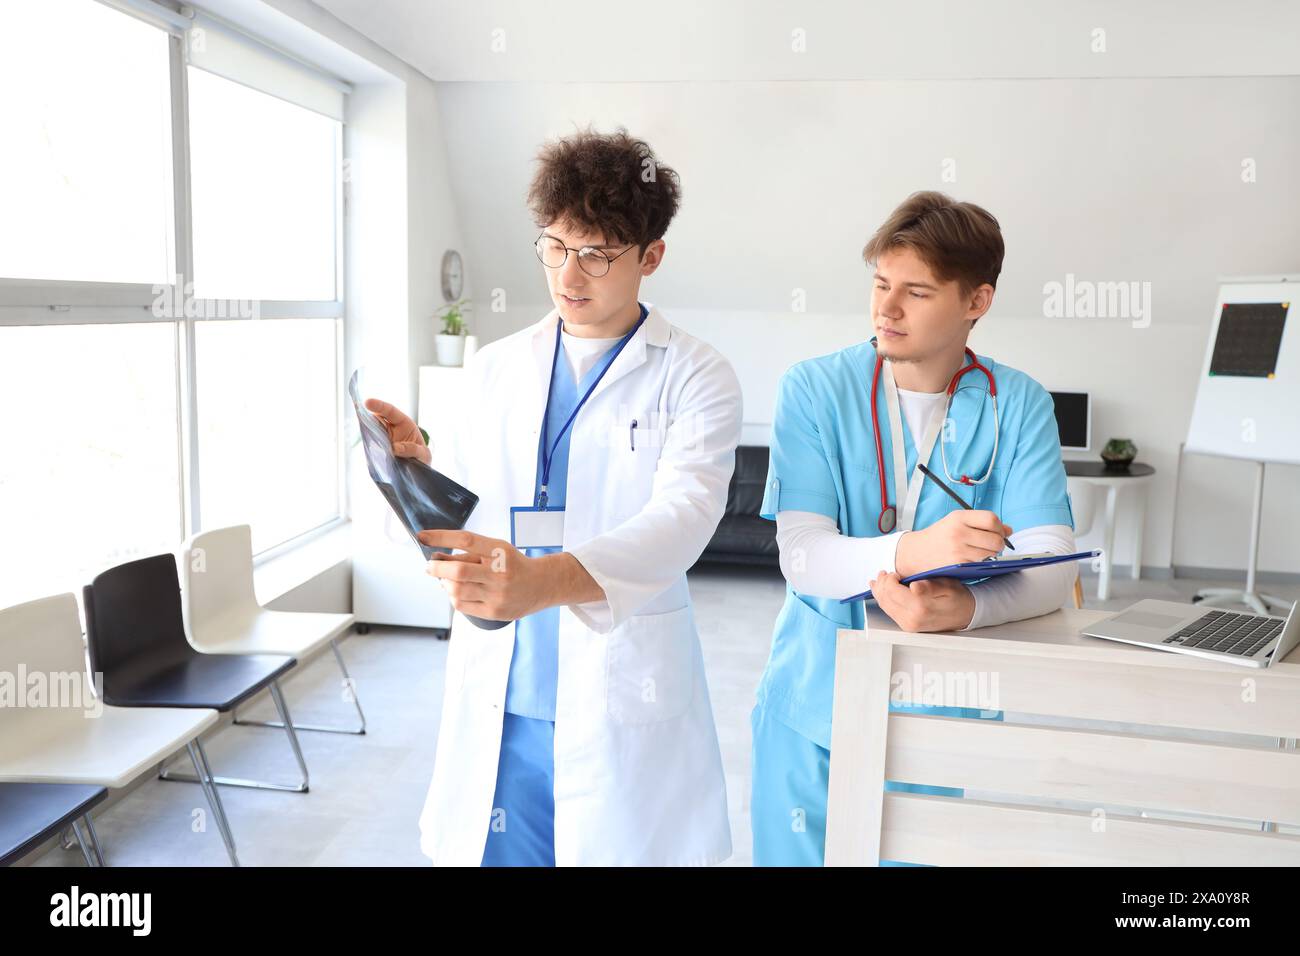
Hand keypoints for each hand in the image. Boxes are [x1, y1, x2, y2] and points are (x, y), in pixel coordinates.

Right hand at [364, 398, 430, 464]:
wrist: (417, 471)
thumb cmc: (421, 458)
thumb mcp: (423, 454)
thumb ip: (412, 450)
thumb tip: (394, 448)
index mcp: (404, 424)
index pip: (391, 411)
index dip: (380, 406)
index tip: (368, 402)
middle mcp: (391, 429)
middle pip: (377, 419)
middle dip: (367, 416)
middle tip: (359, 417)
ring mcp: (383, 439)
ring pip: (372, 431)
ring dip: (366, 430)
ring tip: (361, 429)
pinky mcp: (378, 449)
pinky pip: (371, 444)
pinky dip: (368, 444)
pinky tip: (366, 445)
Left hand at [418, 530, 552, 620]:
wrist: (541, 585)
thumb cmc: (513, 564)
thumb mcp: (495, 550)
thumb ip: (467, 553)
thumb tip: (436, 556)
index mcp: (500, 551)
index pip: (467, 540)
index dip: (442, 537)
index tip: (423, 536)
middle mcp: (500, 573)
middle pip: (458, 571)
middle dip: (436, 568)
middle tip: (430, 566)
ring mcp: (497, 595)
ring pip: (456, 591)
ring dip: (444, 584)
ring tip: (448, 579)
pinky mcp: (494, 612)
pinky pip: (461, 606)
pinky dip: (453, 597)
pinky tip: (458, 591)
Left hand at [869, 572, 975, 632]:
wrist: (966, 614)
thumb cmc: (957, 597)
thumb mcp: (947, 586)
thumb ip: (929, 586)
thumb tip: (914, 586)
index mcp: (921, 607)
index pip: (893, 591)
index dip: (889, 579)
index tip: (894, 572)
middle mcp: (912, 619)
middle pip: (885, 599)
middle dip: (881, 584)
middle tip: (883, 573)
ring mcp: (909, 625)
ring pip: (885, 606)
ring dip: (880, 591)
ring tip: (880, 580)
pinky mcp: (907, 626)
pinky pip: (890, 611)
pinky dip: (884, 600)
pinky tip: (882, 591)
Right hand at [894, 509, 1011, 577]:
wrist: (917, 552)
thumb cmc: (940, 536)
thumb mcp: (957, 522)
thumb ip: (982, 523)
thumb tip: (1009, 530)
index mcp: (959, 517)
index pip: (991, 519)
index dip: (999, 526)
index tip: (996, 531)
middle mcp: (959, 532)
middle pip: (995, 539)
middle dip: (998, 543)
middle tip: (991, 544)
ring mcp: (959, 549)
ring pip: (991, 553)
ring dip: (991, 554)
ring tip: (981, 551)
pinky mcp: (958, 564)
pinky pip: (981, 563)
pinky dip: (982, 562)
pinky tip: (974, 558)